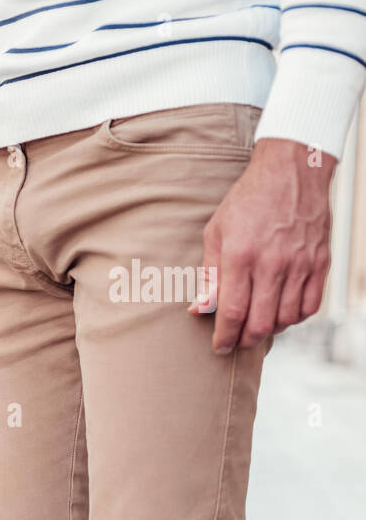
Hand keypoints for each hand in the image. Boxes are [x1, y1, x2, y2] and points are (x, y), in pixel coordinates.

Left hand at [192, 138, 335, 354]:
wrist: (292, 172)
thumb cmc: (248, 201)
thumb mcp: (216, 232)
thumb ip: (209, 274)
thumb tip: (199, 308)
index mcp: (240, 257)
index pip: (231, 312)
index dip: (223, 337)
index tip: (219, 347)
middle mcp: (272, 264)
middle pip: (260, 323)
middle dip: (245, 340)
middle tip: (236, 342)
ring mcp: (300, 264)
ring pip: (286, 319)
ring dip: (270, 330)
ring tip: (257, 326)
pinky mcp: (320, 262)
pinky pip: (310, 305)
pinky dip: (295, 317)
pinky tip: (282, 313)